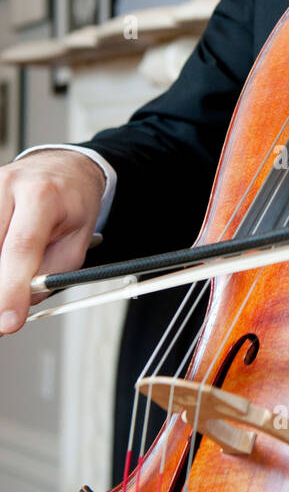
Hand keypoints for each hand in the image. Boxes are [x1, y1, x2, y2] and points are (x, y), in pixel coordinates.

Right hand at [0, 150, 104, 334]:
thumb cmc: (72, 202)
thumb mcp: (78, 241)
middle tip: (8, 309)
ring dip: (2, 268)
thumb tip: (23, 303)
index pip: (21, 249)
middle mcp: (8, 187)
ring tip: (15, 269)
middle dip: (3, 286)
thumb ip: (52, 275)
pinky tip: (7, 257)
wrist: (63, 169)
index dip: (11, 291)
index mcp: (43, 196)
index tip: (7, 322)